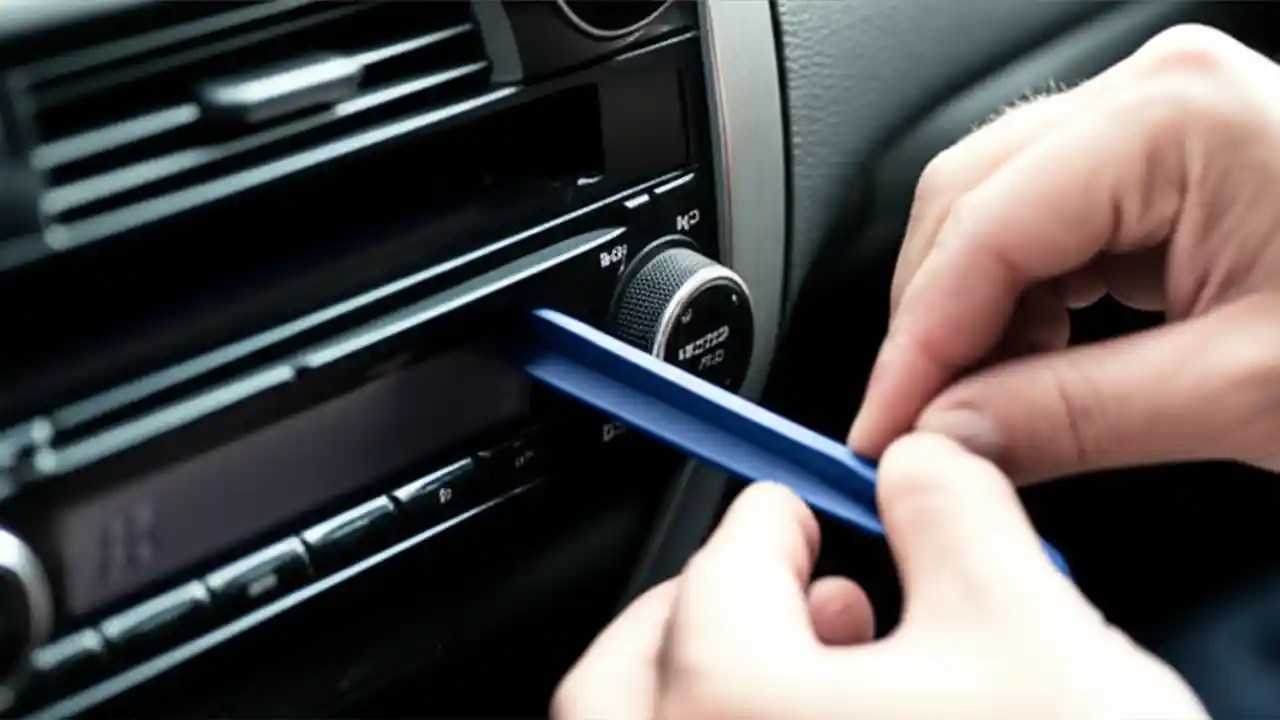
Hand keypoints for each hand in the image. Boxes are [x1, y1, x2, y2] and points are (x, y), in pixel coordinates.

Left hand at [552, 434, 1202, 718]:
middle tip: (774, 580)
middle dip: (701, 604)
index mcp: (731, 702)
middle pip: (631, 667)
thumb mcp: (1034, 633)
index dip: (769, 518)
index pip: (723, 567)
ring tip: (823, 662)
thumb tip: (921, 465)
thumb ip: (953, 514)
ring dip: (712, 684)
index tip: (793, 506)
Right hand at [849, 24, 1279, 481]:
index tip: (880, 431)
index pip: (985, 231)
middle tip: (917, 430)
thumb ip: (1070, 416)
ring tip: (983, 411)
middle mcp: (1154, 99)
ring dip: (971, 325)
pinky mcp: (1162, 172)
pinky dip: (1018, 313)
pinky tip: (1028, 371)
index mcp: (1177, 115)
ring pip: (993, 223)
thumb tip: (943, 437)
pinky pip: (1044, 236)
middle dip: (933, 329)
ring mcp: (1155, 127)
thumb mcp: (1244, 392)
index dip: (916, 346)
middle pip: (968, 209)